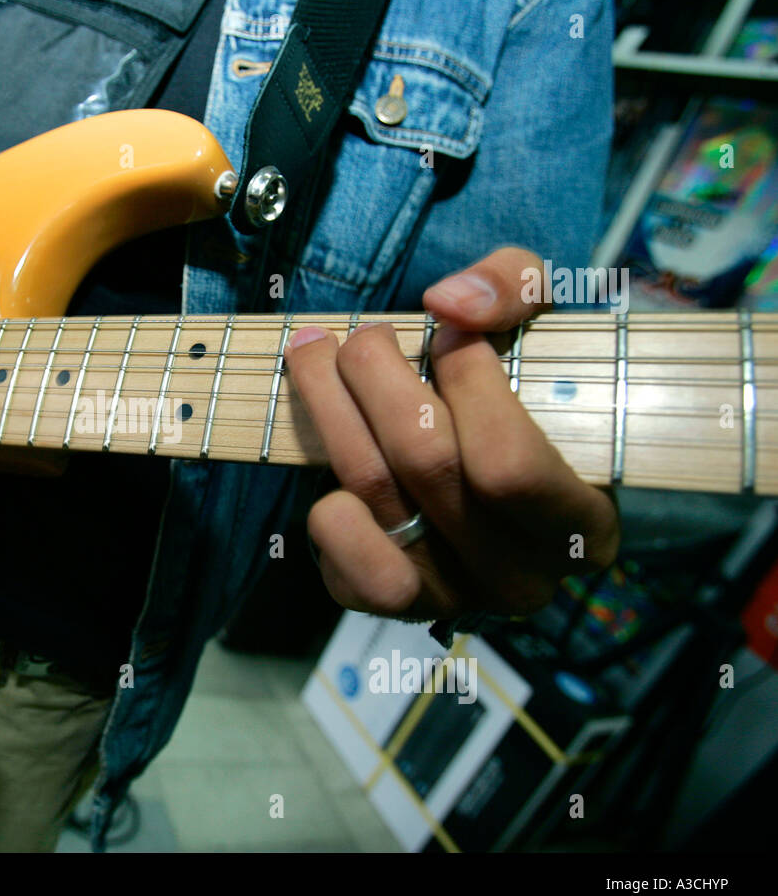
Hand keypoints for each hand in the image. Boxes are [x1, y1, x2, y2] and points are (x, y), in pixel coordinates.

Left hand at [284, 247, 618, 618]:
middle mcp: (522, 578)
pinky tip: (328, 455)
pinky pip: (346, 563)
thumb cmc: (526, 395)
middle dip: (378, 376)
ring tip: (313, 354)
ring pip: (373, 491)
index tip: (450, 335)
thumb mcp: (543, 325)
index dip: (468, 383)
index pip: (508, 464)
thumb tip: (451, 304)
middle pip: (426, 465)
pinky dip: (328, 507)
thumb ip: (512, 289)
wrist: (489, 465)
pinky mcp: (393, 605)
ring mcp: (455, 597)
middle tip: (364, 336)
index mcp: (583, 525)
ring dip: (329, 407)